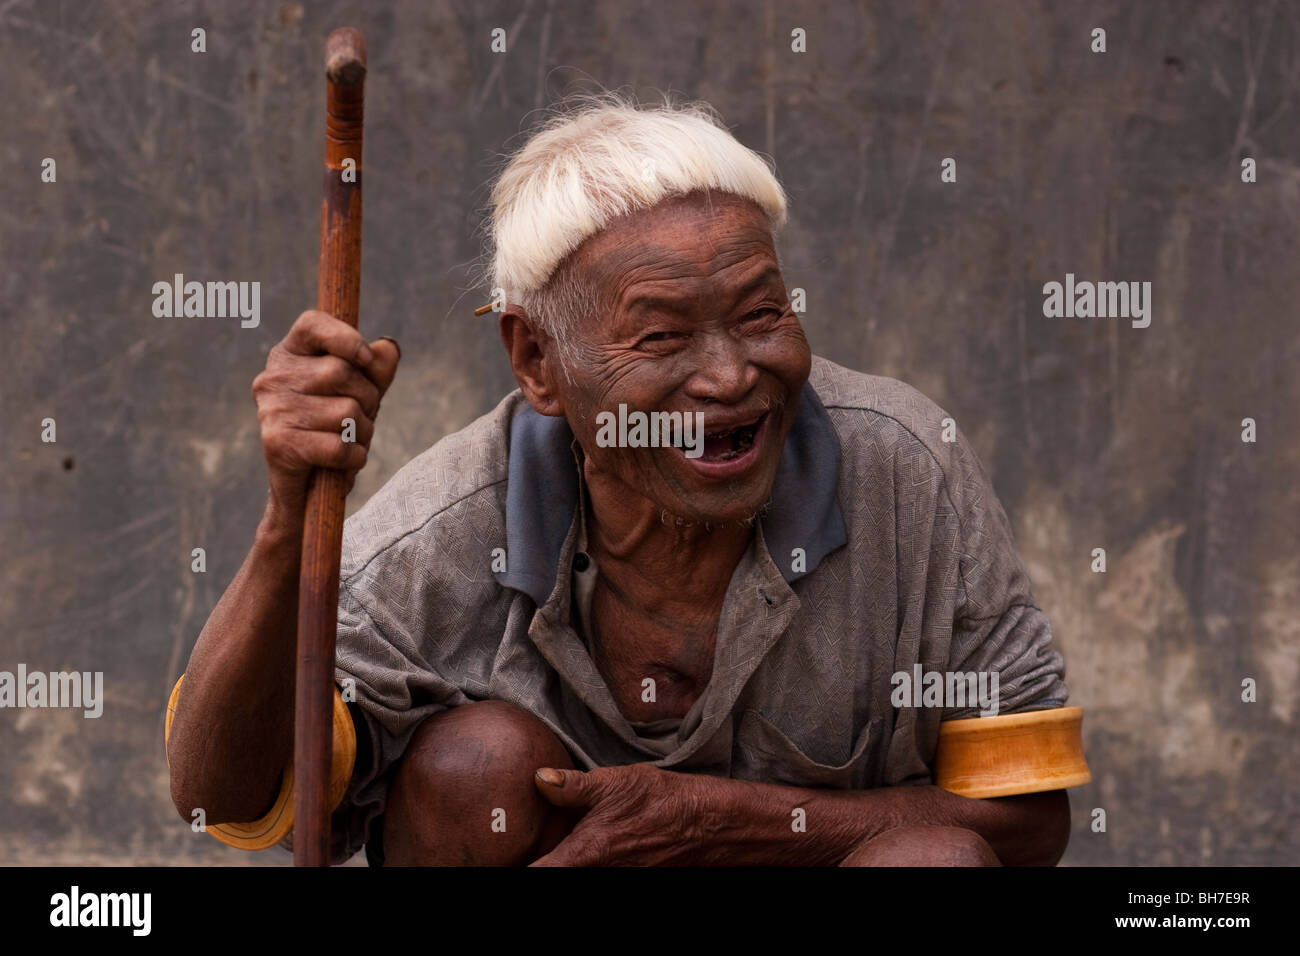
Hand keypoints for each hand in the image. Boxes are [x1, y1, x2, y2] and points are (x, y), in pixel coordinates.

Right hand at [251, 310, 399, 524]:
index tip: (366, 359)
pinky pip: (340, 445)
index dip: (346, 337)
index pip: (313, 323)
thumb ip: (377, 370)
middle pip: (342, 372)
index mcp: (288, 355)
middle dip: (369, 399)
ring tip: (349, 441)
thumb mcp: (361, 395)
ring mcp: (272, 410)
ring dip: (364, 433)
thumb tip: (388, 348)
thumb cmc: (333, 432)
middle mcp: (272, 378)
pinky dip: (355, 457)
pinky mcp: (277, 444)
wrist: (304, 492)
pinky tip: (344, 461)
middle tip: (361, 419)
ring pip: (347, 412)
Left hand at [530, 763, 726, 865]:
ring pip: (576, 867)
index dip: (516, 866)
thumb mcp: (614, 783)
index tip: (500, 856)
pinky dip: (586, 855)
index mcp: (585, 854)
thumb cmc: (662, 801)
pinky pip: (596, 866)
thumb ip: (571, 785)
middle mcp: (597, 874)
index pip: (539, 874)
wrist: (708, 823)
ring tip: (561, 832)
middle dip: (541, 857)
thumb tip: (537, 778)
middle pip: (556, 870)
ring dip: (565, 853)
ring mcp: (615, 876)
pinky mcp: (628, 873)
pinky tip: (594, 831)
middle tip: (525, 841)